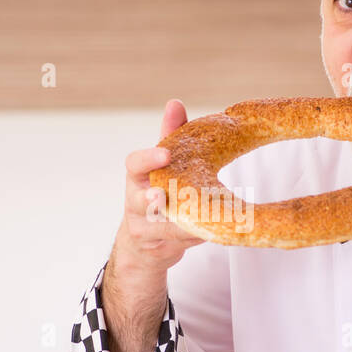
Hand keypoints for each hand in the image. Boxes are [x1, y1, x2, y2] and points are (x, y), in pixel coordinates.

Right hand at [114, 99, 204, 277]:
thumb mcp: (161, 165)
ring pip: (163, 228)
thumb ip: (169, 137)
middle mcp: (136, 204)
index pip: (134, 165)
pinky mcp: (160, 249)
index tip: (165, 154)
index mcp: (138, 178)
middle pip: (140, 202)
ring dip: (180, 224)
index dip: (148, 159)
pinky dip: (198, 235)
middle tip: (161, 196)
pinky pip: (182, 242)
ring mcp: (146, 230)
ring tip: (196, 221)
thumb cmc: (157, 192)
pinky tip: (216, 229)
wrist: (146, 244)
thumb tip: (174, 103)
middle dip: (150, 200)